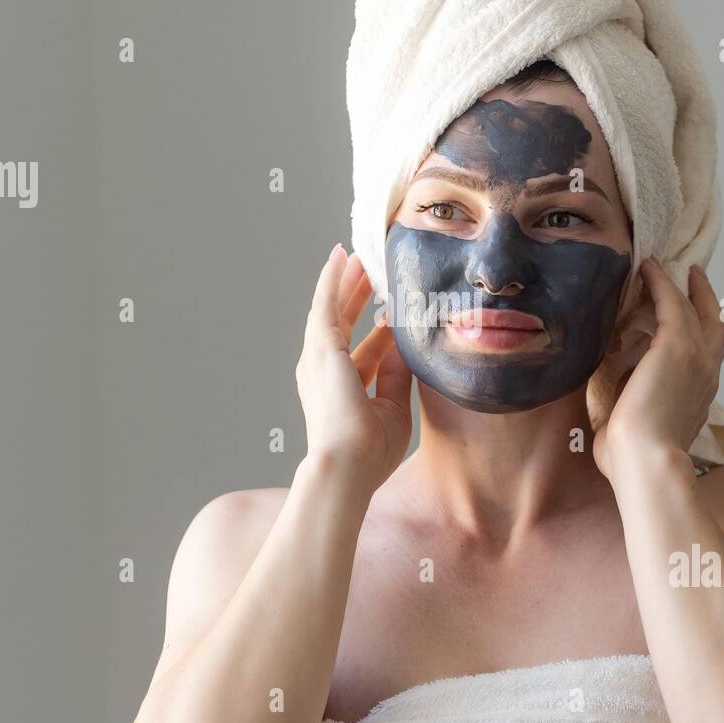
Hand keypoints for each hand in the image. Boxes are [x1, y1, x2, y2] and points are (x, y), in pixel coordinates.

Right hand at [296, 244, 412, 494]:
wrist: (349, 466)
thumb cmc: (370, 451)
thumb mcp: (393, 408)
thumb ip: (396, 376)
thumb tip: (404, 348)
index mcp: (341, 389)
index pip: (362, 351)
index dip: (377, 330)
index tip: (391, 310)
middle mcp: (324, 371)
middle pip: (342, 324)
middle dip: (355, 296)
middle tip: (368, 270)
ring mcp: (318, 359)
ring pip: (331, 309)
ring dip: (342, 281)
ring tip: (354, 256)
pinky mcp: (320, 348)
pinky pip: (325, 304)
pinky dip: (331, 280)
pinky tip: (339, 259)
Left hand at [593, 257, 723, 483]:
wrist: (645, 462)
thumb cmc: (631, 459)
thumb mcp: (632, 427)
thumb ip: (623, 406)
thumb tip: (602, 392)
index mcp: (699, 398)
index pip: (706, 357)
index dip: (700, 333)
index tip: (690, 317)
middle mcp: (707, 374)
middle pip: (715, 325)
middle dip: (705, 299)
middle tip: (695, 276)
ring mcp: (697, 357)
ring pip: (692, 308)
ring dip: (678, 284)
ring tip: (662, 266)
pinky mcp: (677, 344)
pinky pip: (670, 301)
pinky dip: (660, 282)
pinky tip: (647, 268)